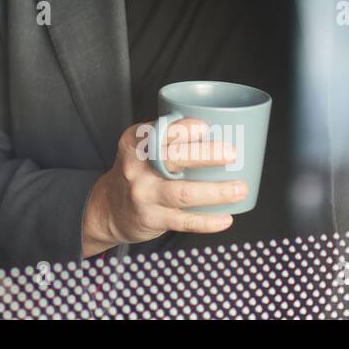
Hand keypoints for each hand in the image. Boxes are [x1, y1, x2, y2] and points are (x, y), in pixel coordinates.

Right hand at [81, 117, 247, 255]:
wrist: (108, 209)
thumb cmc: (136, 173)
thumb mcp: (140, 149)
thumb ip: (167, 139)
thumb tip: (216, 129)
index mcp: (134, 143)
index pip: (160, 131)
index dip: (184, 128)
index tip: (206, 127)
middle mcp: (137, 167)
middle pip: (173, 159)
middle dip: (206, 155)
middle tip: (232, 152)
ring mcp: (144, 194)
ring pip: (184, 193)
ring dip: (216, 191)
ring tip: (240, 188)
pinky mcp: (152, 218)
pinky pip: (185, 221)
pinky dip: (208, 221)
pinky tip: (226, 218)